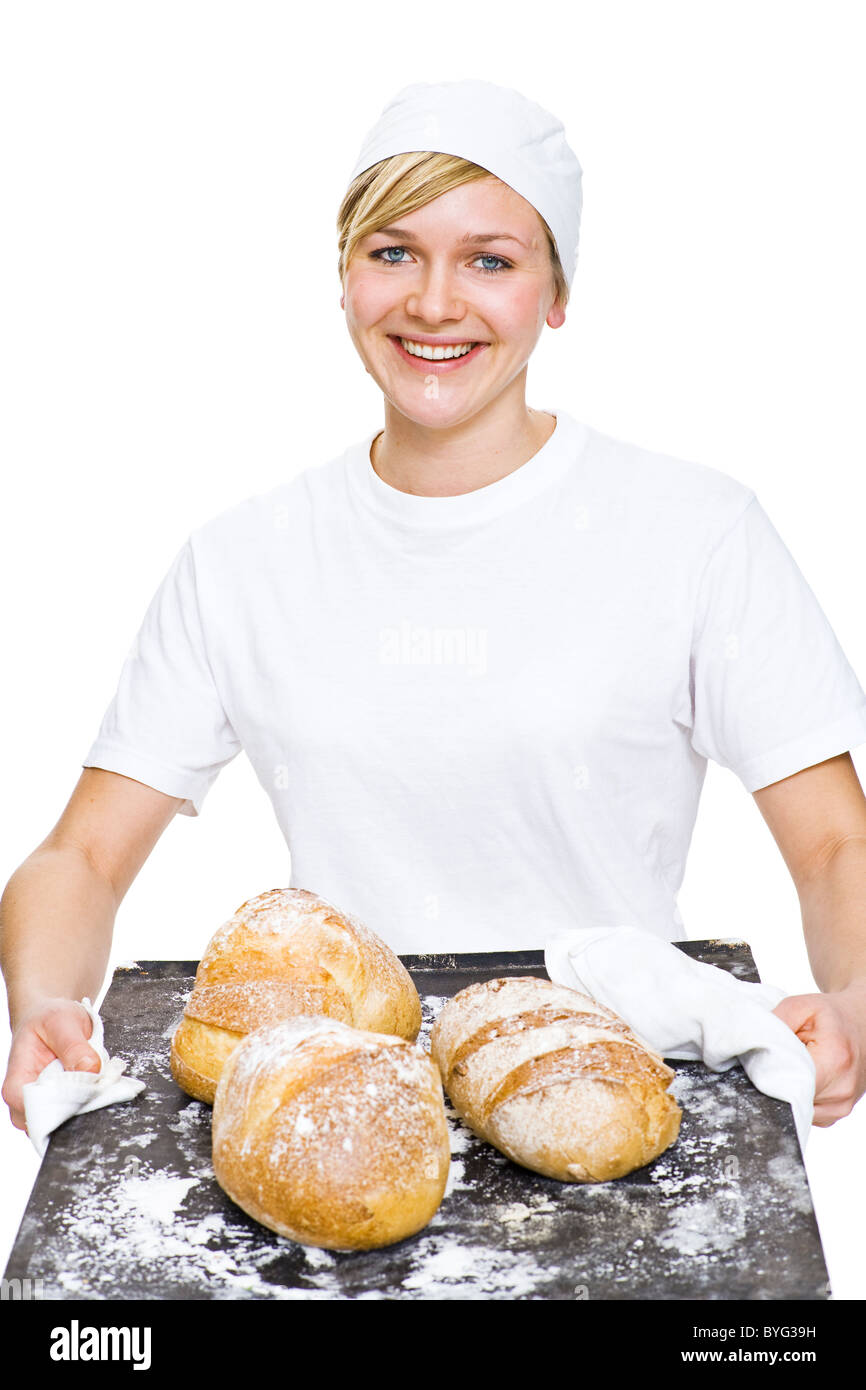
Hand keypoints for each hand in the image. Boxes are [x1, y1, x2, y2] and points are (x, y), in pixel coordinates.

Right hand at [1, 998, 100, 1133]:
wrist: (51, 1020)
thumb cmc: (48, 1019)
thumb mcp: (61, 1022)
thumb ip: (74, 1046)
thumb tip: (90, 1069)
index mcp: (16, 1083)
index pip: (32, 1110)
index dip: (63, 1104)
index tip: (88, 1085)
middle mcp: (25, 1104)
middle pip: (52, 1124)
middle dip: (81, 1106)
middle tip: (102, 1081)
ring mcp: (43, 1110)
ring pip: (68, 1124)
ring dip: (88, 1105)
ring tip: (100, 1078)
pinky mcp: (60, 1109)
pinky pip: (77, 1116)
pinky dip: (92, 1103)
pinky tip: (99, 1084)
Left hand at [772, 981, 865, 1126]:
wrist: (861, 1024)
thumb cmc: (831, 1016)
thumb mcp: (802, 1006)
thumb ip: (776, 1022)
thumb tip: (749, 1042)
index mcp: (834, 1061)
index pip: (789, 1083)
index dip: (767, 1073)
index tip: (759, 1061)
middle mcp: (841, 1090)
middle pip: (790, 1098)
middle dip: (774, 1082)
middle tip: (773, 1060)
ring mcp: (841, 1106)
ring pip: (796, 1108)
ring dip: (787, 1090)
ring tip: (792, 1066)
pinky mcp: (836, 1114)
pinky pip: (805, 1112)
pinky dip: (797, 1096)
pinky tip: (801, 1076)